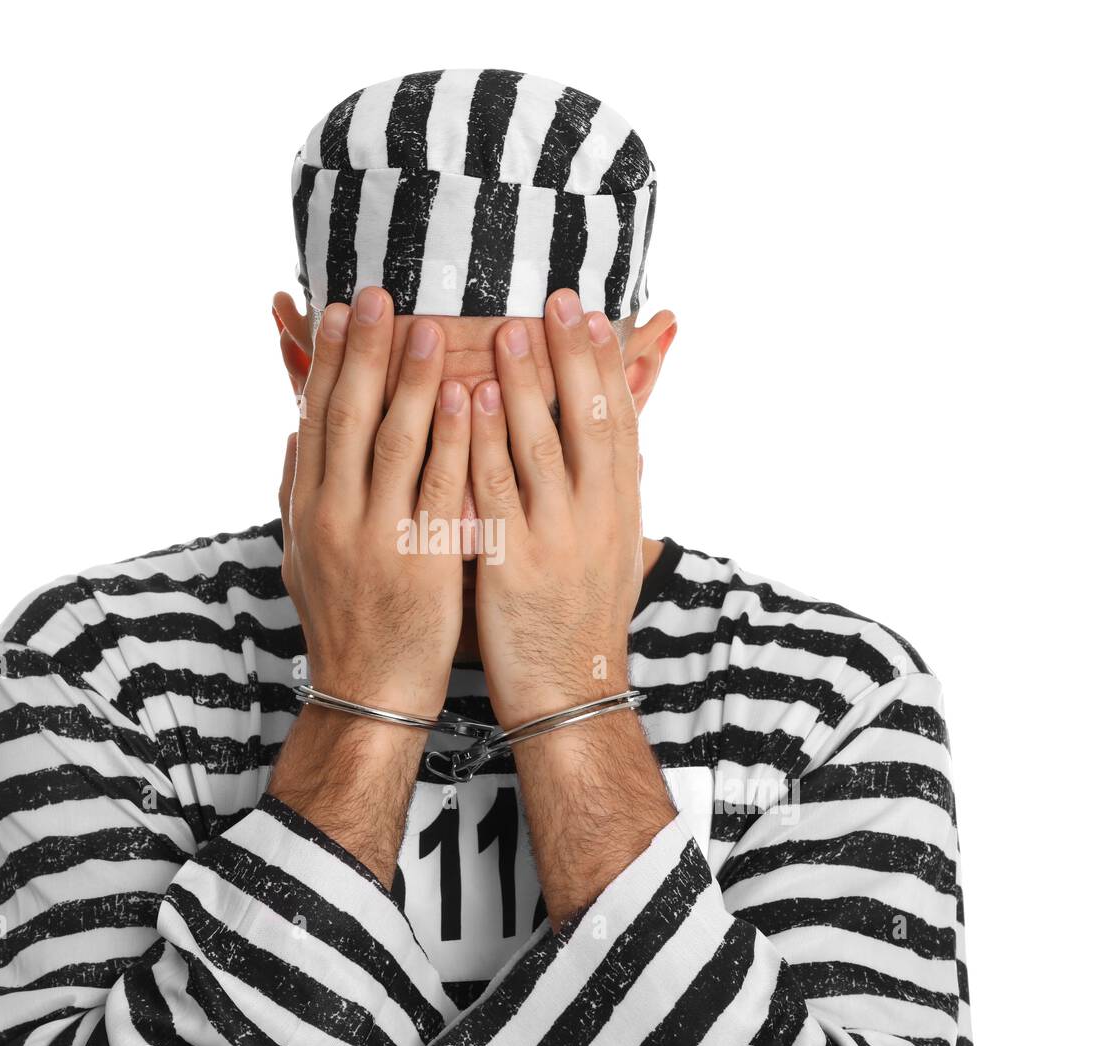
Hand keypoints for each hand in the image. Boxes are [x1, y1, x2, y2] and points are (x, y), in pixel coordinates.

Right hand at [279, 286, 470, 717]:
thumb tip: (292, 432)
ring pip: (395, 442)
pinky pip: (440, 487)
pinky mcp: (424, 560)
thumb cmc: (342, 621)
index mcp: (307, 509)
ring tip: (432, 327)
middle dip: (366, 352)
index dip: (330, 362)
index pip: (317, 419)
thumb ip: (294, 492)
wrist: (370, 692)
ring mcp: (378, 538)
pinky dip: (452, 438)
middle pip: (350, 418)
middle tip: (382, 295)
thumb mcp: (300, 556)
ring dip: (412, 380)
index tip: (342, 312)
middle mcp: (335, 516)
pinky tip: (466, 395)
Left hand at [469, 288, 643, 728]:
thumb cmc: (582, 627)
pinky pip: (498, 488)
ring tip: (509, 327)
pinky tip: (475, 395)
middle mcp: (598, 516)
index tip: (591, 315)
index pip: (620, 422)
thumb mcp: (613, 557)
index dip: (605, 364)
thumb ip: (609, 502)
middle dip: (572, 355)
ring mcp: (558, 537)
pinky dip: (487, 438)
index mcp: (622, 511)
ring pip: (544, 443)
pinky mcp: (515, 561)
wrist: (572, 695)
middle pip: (590, 419)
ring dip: (527, 381)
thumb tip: (617, 458)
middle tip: (555, 298)